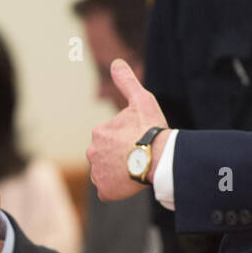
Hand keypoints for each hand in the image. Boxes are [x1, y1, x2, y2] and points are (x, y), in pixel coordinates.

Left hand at [87, 59, 169, 200]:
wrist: (159, 157)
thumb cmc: (151, 129)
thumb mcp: (141, 100)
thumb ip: (127, 82)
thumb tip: (115, 62)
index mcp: (99, 132)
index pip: (110, 138)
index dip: (126, 140)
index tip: (139, 142)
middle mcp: (93, 152)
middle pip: (106, 156)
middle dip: (119, 157)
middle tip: (139, 157)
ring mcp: (97, 173)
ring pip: (106, 173)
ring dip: (118, 173)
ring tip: (137, 169)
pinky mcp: (104, 190)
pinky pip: (108, 190)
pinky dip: (117, 189)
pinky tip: (131, 183)